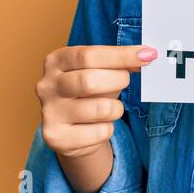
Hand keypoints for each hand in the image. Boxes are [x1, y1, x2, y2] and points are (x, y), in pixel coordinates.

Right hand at [35, 44, 157, 158]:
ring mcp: (49, 112)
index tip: (147, 55)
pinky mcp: (56, 137)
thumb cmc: (90, 93)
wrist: (73, 131)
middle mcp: (46, 85)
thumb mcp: (101, 72)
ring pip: (100, 109)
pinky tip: (98, 126)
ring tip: (110, 109)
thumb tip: (147, 55)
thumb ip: (119, 63)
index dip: (120, 55)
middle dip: (118, 80)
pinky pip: (100, 132)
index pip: (89, 55)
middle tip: (126, 81)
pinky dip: (108, 129)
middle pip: (89, 81)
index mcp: (56, 61)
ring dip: (116, 109)